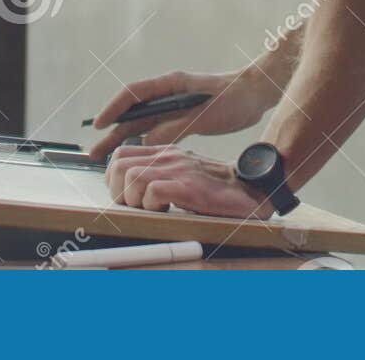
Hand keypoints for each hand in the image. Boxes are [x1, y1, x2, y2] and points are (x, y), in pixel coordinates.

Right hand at [86, 66, 279, 160]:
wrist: (256, 94)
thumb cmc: (234, 98)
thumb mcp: (204, 115)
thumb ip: (175, 127)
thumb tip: (147, 142)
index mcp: (171, 84)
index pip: (134, 94)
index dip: (114, 108)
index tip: (100, 124)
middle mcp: (168, 94)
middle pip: (133, 113)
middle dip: (112, 131)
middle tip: (94, 152)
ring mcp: (174, 105)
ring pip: (142, 124)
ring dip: (124, 139)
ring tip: (106, 158)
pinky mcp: (183, 117)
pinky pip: (156, 130)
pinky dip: (143, 143)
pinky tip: (136, 157)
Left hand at [105, 144, 272, 218]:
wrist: (251, 190)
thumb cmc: (217, 188)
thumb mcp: (183, 174)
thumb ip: (160, 175)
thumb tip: (130, 189)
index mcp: (166, 152)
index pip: (120, 155)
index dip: (113, 178)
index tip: (123, 194)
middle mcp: (169, 157)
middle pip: (119, 166)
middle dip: (119, 191)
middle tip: (135, 205)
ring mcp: (179, 170)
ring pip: (132, 177)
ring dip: (134, 199)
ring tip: (151, 208)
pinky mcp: (189, 187)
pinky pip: (153, 191)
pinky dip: (152, 205)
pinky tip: (166, 210)